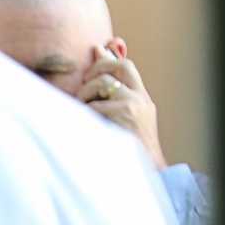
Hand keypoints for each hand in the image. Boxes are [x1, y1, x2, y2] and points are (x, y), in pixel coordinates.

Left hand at [81, 41, 166, 167]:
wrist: (144, 173)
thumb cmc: (129, 153)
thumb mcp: (125, 123)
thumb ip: (114, 102)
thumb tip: (98, 80)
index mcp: (142, 99)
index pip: (127, 67)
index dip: (109, 57)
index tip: (96, 51)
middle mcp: (140, 98)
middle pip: (120, 66)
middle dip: (98, 67)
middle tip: (84, 82)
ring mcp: (134, 104)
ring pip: (103, 82)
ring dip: (86, 92)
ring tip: (80, 107)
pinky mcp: (125, 113)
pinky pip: (96, 104)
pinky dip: (86, 112)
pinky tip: (83, 123)